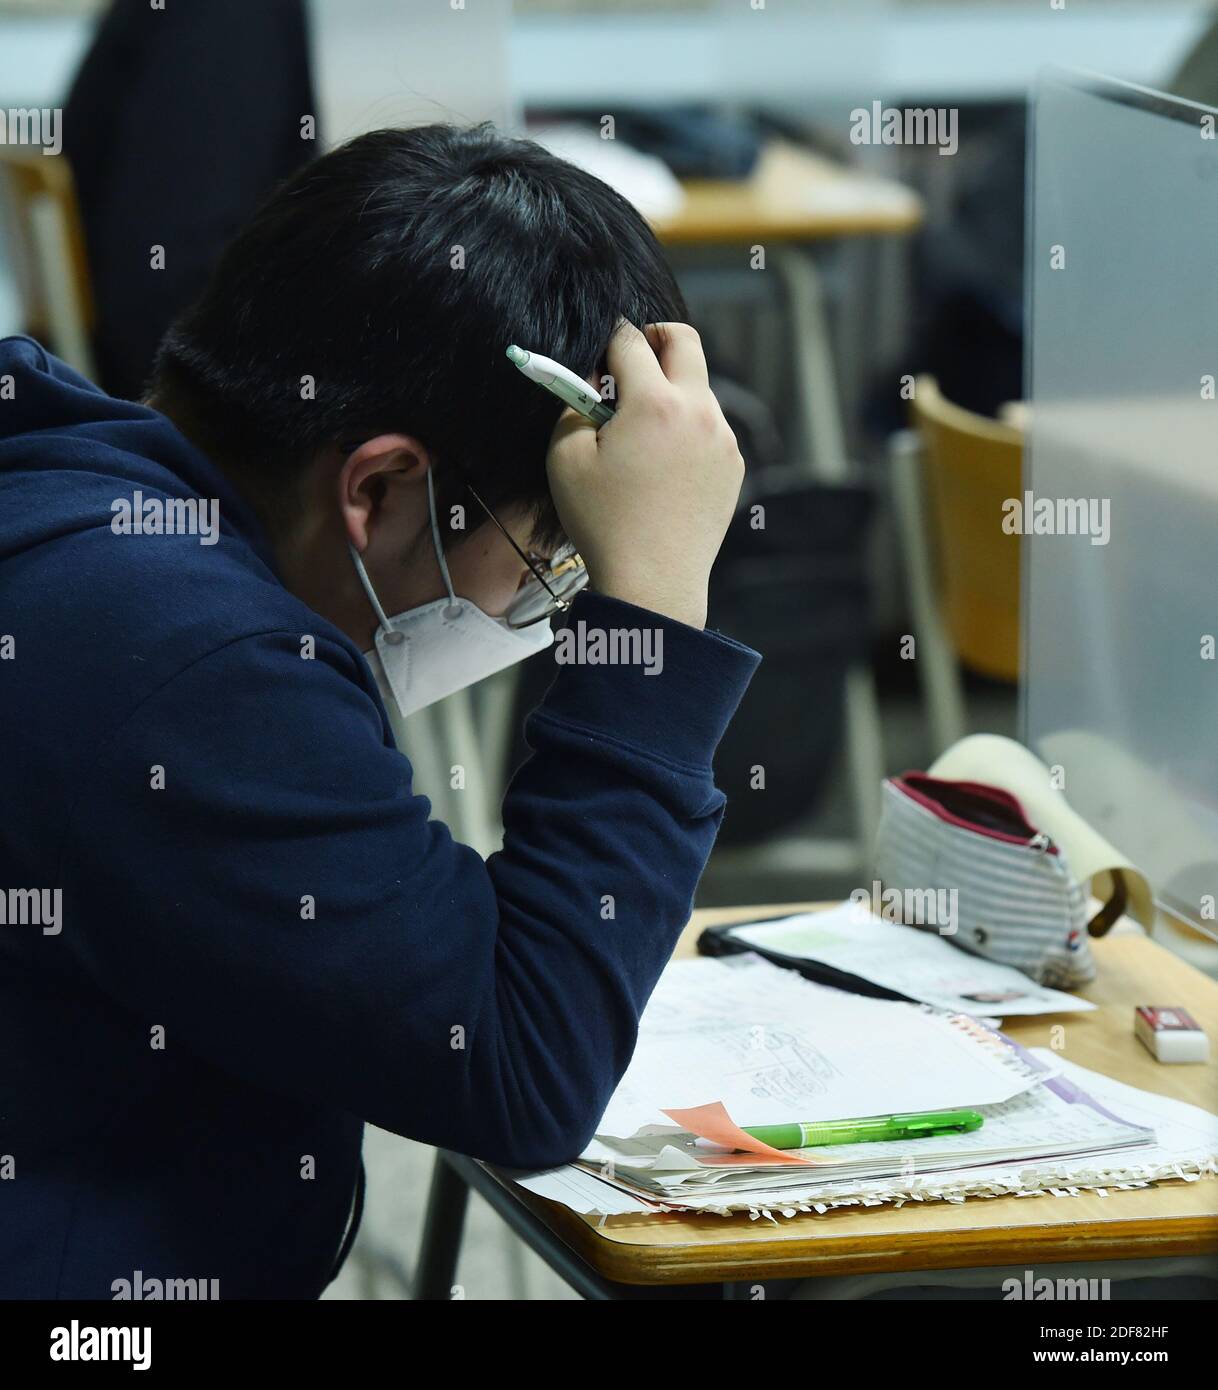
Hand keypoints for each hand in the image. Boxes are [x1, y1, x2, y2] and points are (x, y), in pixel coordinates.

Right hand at [545, 320, 743, 629]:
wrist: (653, 582)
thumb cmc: (603, 523)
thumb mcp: (565, 459)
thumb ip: (573, 404)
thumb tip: (592, 381)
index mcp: (654, 404)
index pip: (631, 340)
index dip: (608, 340)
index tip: (599, 354)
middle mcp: (698, 412)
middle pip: (685, 341)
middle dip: (655, 337)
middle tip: (633, 357)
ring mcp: (722, 439)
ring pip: (698, 388)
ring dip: (670, 391)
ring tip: (641, 432)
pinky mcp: (732, 465)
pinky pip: (710, 427)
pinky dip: (686, 428)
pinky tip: (662, 465)